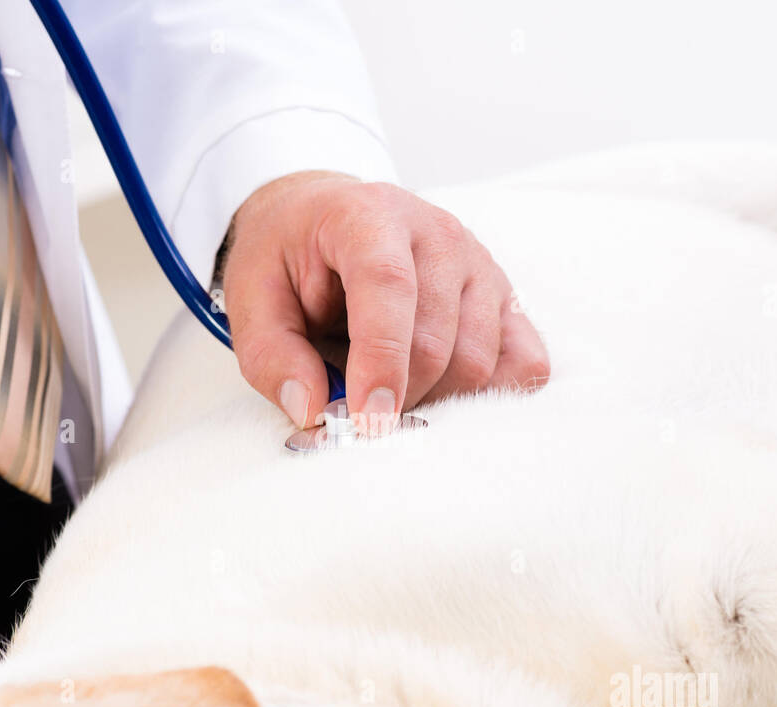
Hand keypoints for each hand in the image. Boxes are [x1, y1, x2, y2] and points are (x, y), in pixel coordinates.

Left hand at [220, 171, 549, 428]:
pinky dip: (490, 392)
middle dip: (397, 396)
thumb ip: (272, 358)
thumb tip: (313, 410)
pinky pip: (524, 361)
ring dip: (434, 397)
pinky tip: (446, 390)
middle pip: (436, 341)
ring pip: (478, 360)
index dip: (381, 361)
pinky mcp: (504, 296)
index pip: (389, 287)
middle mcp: (437, 233)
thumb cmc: (289, 259)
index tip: (367, 420)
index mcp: (368, 216)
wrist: (324, 218)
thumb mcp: (252, 300)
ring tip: (389, 385)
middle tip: (355, 410)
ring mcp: (479, 263)